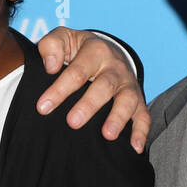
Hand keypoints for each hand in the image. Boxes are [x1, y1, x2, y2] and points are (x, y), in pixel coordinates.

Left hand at [35, 27, 150, 151]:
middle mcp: (115, 67)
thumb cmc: (78, 50)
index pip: (76, 72)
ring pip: (127, 100)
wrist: (108, 50)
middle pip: (103, 86)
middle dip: (89, 105)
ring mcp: (128, 84)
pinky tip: (135, 147)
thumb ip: (51, 46)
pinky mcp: (138, 100)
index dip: (59, 90)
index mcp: (95, 51)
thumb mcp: (64, 38)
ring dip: (118, 118)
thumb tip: (51, 67)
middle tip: (72, 122)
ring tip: (107, 135)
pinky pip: (143, 115)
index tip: (43, 108)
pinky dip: (141, 131)